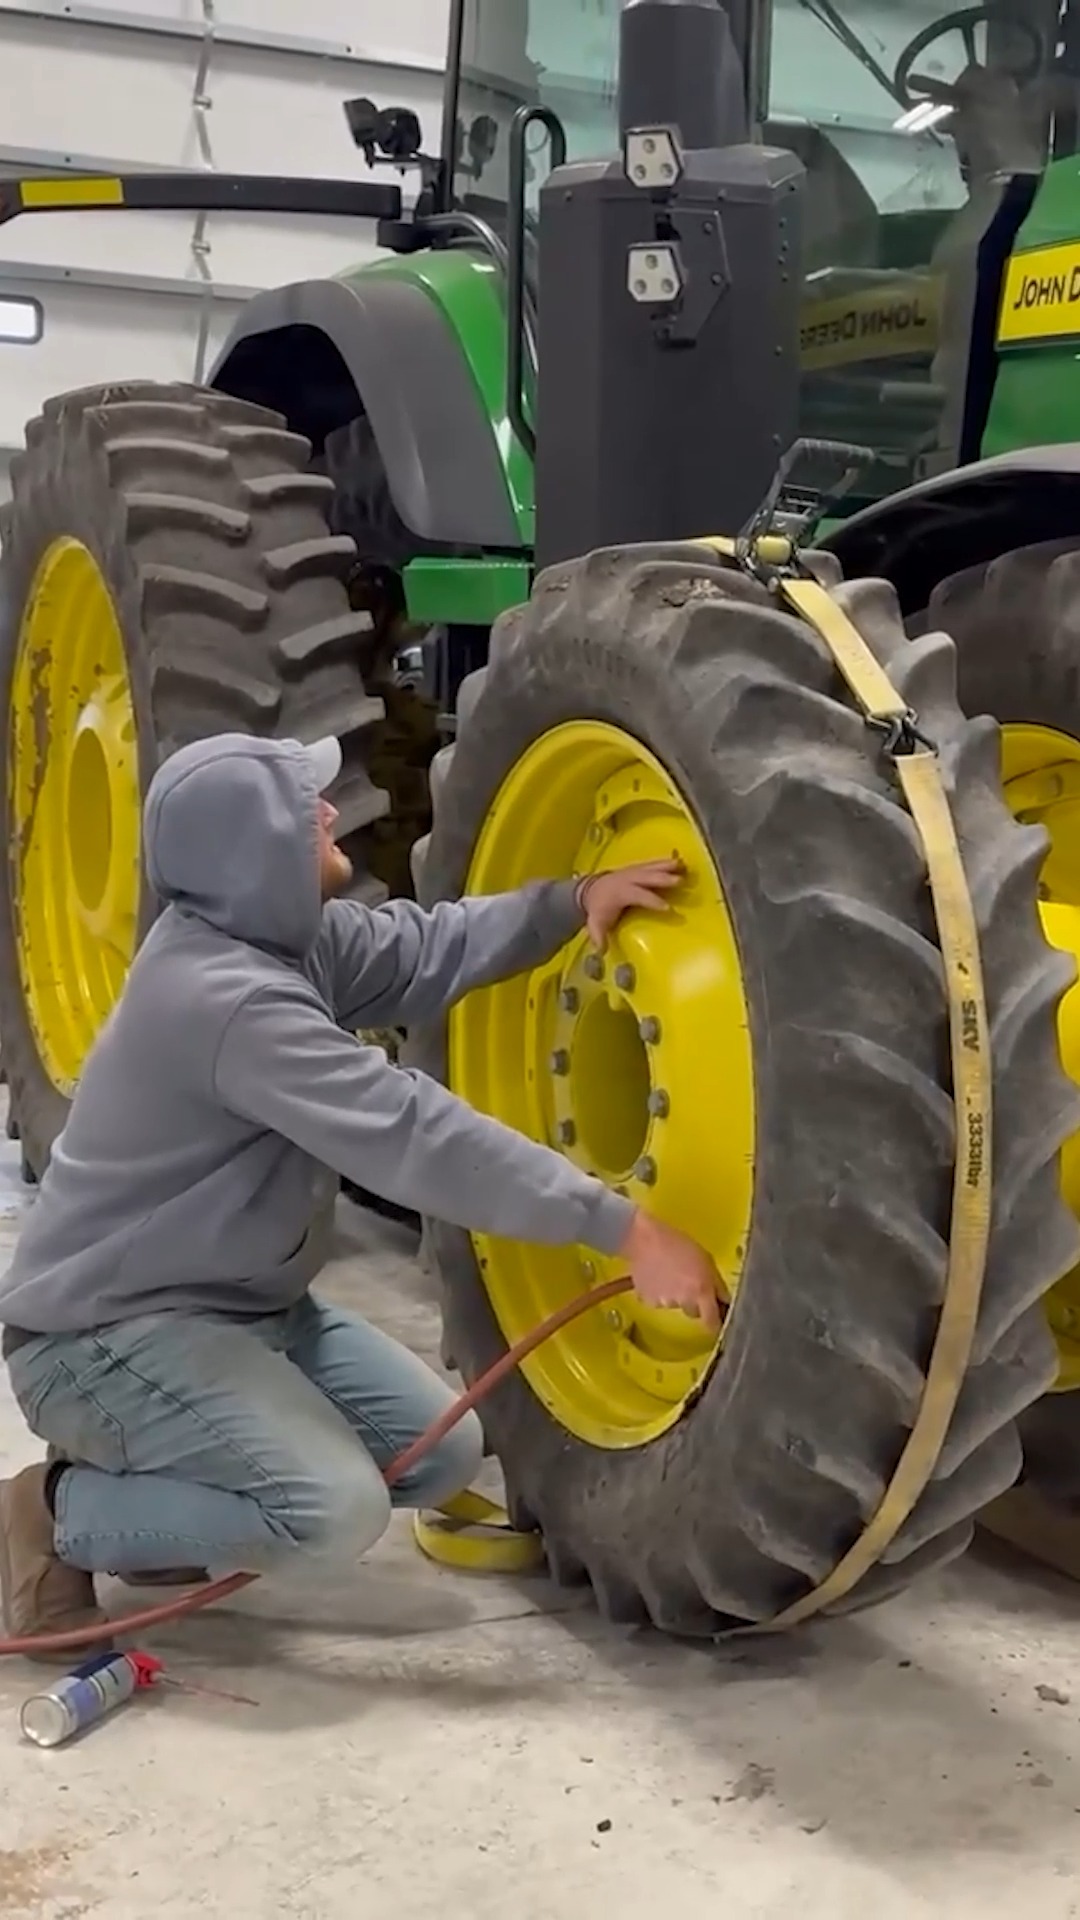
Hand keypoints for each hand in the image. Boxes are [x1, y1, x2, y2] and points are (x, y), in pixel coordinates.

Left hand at [577, 858, 682, 949]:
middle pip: (648, 877)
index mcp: (620, 892)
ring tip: (683, 866)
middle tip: (680, 881)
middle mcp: (628, 879)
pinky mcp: (638, 868)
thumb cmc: (598, 908)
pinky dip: (665, 862)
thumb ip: (598, 936)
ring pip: (652, 867)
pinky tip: (679, 861)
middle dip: (663, 879)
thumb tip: (602, 952)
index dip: (652, 901)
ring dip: (667, 866)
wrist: (590, 889)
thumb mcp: (596, 923)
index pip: (638, 895)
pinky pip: (653, 864)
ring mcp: (634, 871)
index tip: (668, 908)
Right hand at [619, 1210, 721, 1330]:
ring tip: (670, 1272)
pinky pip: (656, 1300)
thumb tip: (724, 1301)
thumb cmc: (678, 1244)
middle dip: (694, 1302)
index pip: (712, 1322)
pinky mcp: (646, 1300)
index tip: (716, 1320)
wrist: (644, 1238)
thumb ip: (717, 1285)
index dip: (715, 1323)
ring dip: (674, 1294)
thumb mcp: (707, 1260)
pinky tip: (657, 1275)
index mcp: (701, 1292)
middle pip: (693, 1312)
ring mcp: (663, 1302)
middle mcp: (683, 1301)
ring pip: (674, 1304)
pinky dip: (658, 1292)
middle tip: (689, 1281)